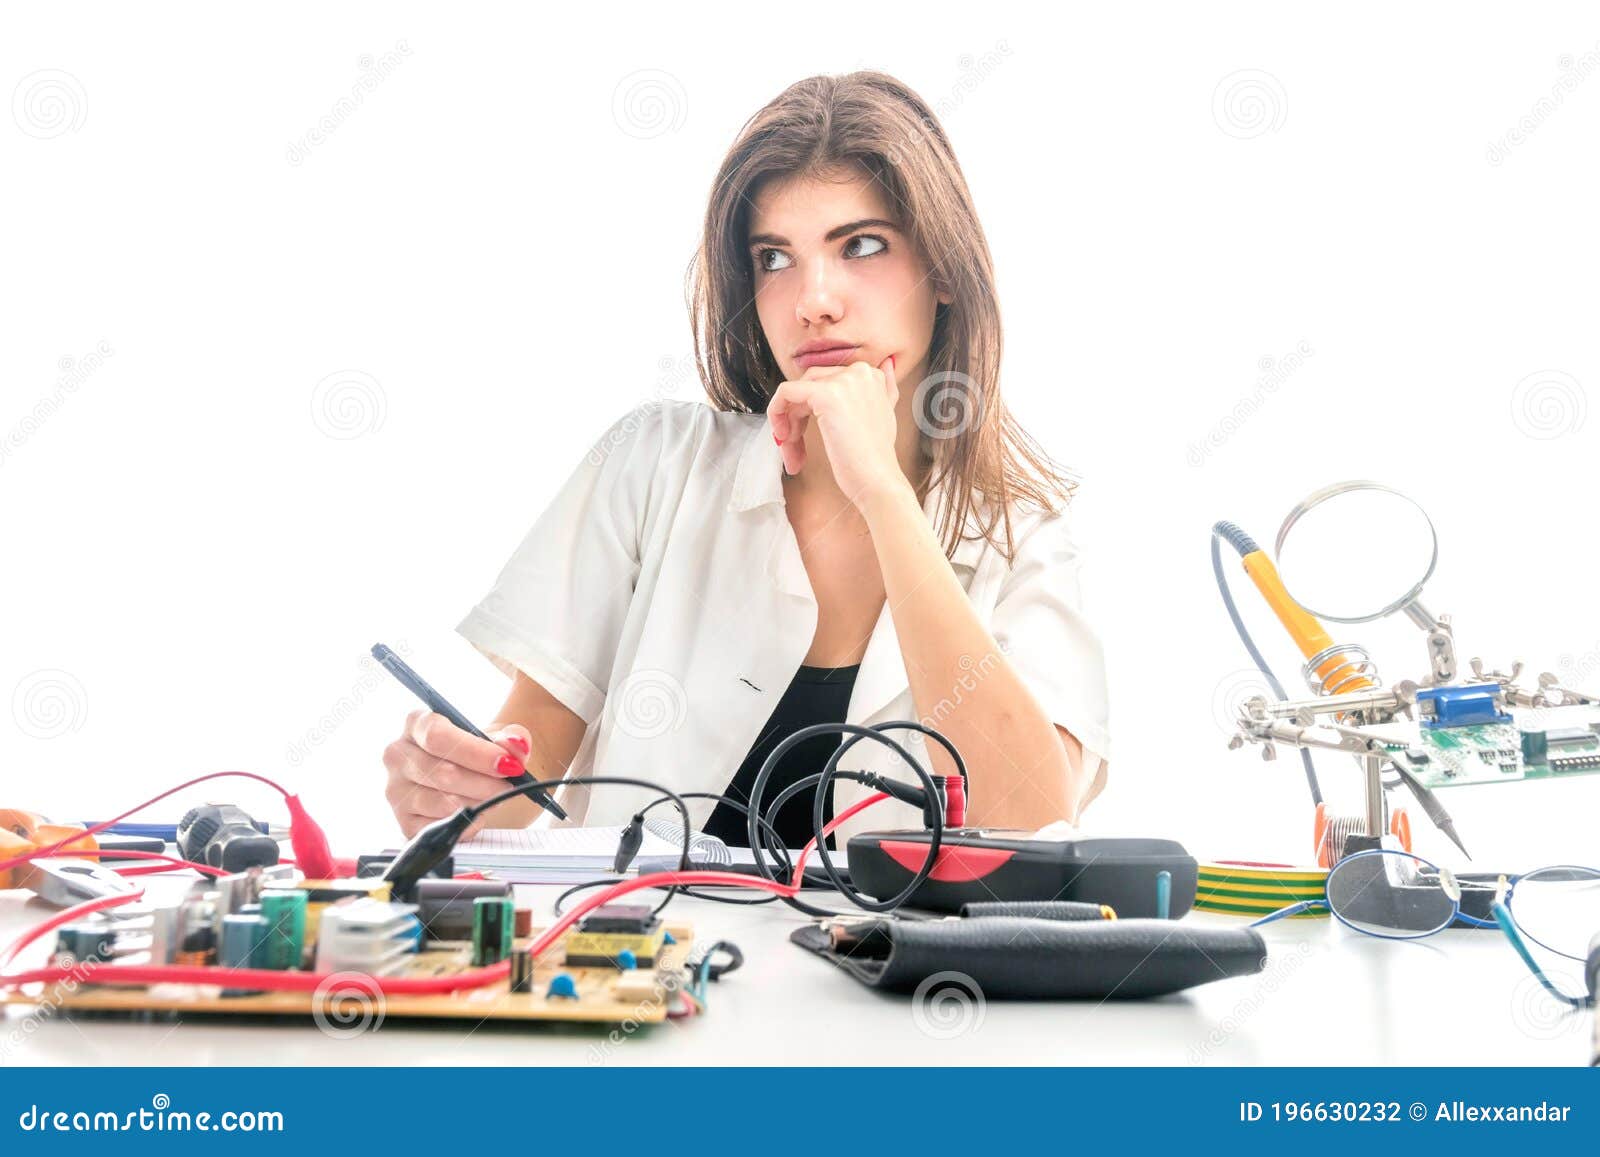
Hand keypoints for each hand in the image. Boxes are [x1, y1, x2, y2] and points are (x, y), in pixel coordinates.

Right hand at [382, 710, 538, 838]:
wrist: (471, 780)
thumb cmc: (478, 754)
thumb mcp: (497, 739)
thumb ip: (512, 738)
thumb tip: (518, 745)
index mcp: (416, 724)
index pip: (437, 736)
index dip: (476, 753)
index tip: (507, 764)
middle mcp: (397, 755)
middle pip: (443, 773)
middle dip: (485, 782)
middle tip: (508, 785)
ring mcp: (396, 790)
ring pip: (444, 803)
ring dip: (478, 803)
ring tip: (493, 797)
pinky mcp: (403, 822)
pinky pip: (440, 828)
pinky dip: (466, 824)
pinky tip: (475, 813)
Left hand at [768, 353, 908, 508]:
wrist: (878, 481)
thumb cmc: (876, 459)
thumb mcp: (886, 414)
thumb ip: (885, 388)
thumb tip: (888, 364)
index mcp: (870, 374)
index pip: (825, 382)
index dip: (811, 409)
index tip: (809, 436)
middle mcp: (859, 371)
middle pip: (808, 385)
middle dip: (796, 417)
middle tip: (795, 446)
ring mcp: (842, 381)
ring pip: (795, 392)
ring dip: (788, 422)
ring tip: (793, 452)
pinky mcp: (825, 394)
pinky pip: (785, 392)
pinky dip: (777, 412)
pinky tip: (785, 438)